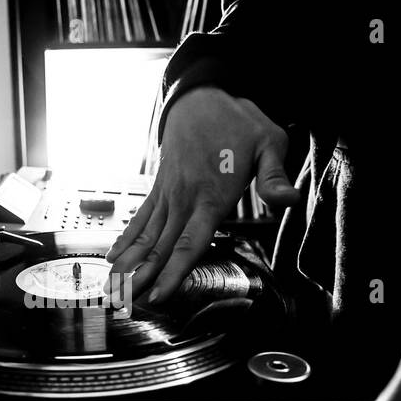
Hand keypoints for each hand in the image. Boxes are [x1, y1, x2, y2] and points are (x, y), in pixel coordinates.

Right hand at [105, 87, 300, 302]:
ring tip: (111, 289)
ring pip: (145, 236)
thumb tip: (289, 200)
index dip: (173, 271)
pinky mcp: (160, 188)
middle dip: (140, 277)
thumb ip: (274, 177)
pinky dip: (126, 240)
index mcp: (211, 195)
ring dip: (127, 264)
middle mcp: (184, 198)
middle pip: (161, 246)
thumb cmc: (238, 122)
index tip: (158, 294)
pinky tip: (113, 258)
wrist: (201, 97)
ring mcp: (169, 194)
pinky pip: (141, 218)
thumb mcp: (268, 143)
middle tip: (122, 303)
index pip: (191, 242)